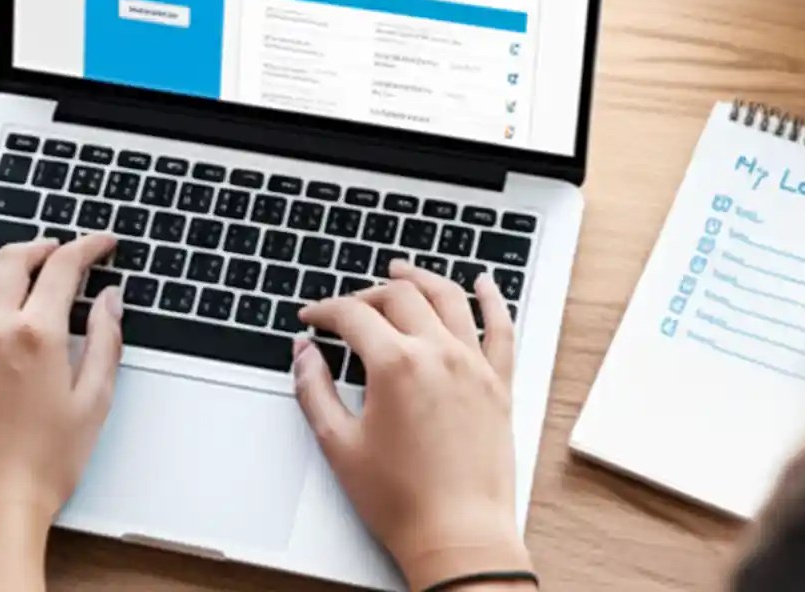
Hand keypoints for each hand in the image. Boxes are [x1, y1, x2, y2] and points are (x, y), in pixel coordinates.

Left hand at [0, 234, 122, 591]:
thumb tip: (110, 302)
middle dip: (43, 245)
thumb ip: (104, 342)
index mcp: (35, 335)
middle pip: (12, 259)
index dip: (88, 246)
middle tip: (63, 250)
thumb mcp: (94, 402)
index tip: (102, 244)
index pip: (62, 267)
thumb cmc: (41, 464)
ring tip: (17, 261)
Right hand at [293, 260, 531, 590]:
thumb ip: (314, 390)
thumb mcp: (339, 445)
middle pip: (399, 297)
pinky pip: (501, 328)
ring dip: (422, 278)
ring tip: (402, 269)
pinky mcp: (499, 384)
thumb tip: (303, 354)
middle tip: (347, 307)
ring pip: (449, 299)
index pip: (354, 315)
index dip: (325, 311)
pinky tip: (485, 284)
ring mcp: (474, 365)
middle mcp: (439, 354)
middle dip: (366, 294)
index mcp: (396, 365)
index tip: (312, 318)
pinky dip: (493, 300)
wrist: (459, 534)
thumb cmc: (401, 500)